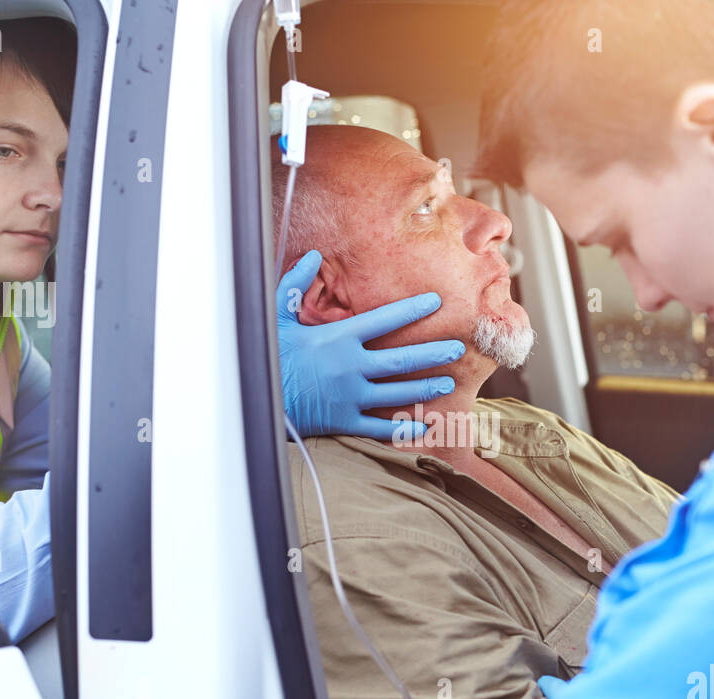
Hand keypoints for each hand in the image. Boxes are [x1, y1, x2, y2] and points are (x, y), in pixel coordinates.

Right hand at [277, 250, 464, 439]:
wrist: (257, 398)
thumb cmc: (271, 356)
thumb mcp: (278, 317)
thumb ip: (295, 284)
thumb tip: (312, 256)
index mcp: (337, 339)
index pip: (383, 320)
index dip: (412, 309)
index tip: (435, 302)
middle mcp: (349, 367)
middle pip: (401, 359)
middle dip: (432, 353)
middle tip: (457, 348)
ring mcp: (349, 396)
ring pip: (397, 392)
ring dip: (425, 387)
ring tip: (446, 383)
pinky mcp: (344, 420)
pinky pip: (378, 426)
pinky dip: (401, 427)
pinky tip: (421, 423)